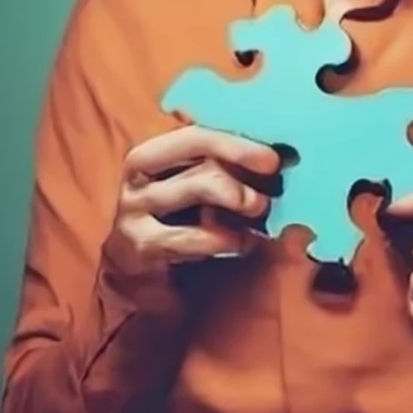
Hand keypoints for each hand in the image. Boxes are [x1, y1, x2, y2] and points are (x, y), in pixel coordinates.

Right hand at [103, 124, 281, 285]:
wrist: (140, 277)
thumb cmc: (178, 224)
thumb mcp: (195, 190)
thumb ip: (224, 169)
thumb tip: (278, 156)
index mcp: (151, 154)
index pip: (196, 134)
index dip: (236, 142)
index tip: (272, 157)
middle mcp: (137, 176)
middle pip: (197, 152)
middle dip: (240, 160)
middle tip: (274, 177)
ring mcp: (133, 210)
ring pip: (198, 186)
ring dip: (239, 196)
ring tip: (260, 208)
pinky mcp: (139, 246)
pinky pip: (191, 234)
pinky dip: (226, 238)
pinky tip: (246, 242)